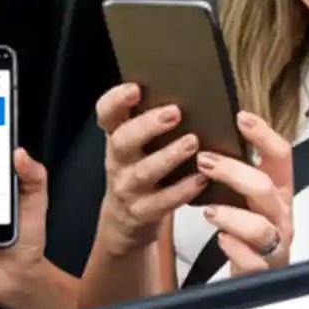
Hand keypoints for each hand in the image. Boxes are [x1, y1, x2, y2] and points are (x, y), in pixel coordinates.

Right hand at [95, 83, 209, 255]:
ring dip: (169, 156)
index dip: (116, 100)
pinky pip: (162, 202)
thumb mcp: (140, 144)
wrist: (127, 220)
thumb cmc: (143, 168)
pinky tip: (201, 179)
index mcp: (117, 136)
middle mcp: (118, 160)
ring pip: (143, 171)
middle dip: (148, 125)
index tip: (134, 88)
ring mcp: (127, 188)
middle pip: (123, 140)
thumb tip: (195, 89)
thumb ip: (154, 120)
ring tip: (192, 143)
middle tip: (175, 112)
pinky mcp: (143, 212)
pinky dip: (182, 190)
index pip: (106, 113)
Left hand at [197, 111, 293, 275]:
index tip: (240, 117)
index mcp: (279, 190)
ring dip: (231, 215)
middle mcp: (280, 214)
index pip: (281, 156)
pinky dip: (235, 249)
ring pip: (259, 227)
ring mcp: (274, 243)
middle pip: (264, 187)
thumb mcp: (251, 197)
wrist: (260, 275)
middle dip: (233, 172)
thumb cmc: (251, 229)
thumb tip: (209, 141)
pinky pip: (252, 260)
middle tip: (203, 161)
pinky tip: (221, 240)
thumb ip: (238, 173)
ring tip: (208, 211)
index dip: (264, 135)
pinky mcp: (263, 269)